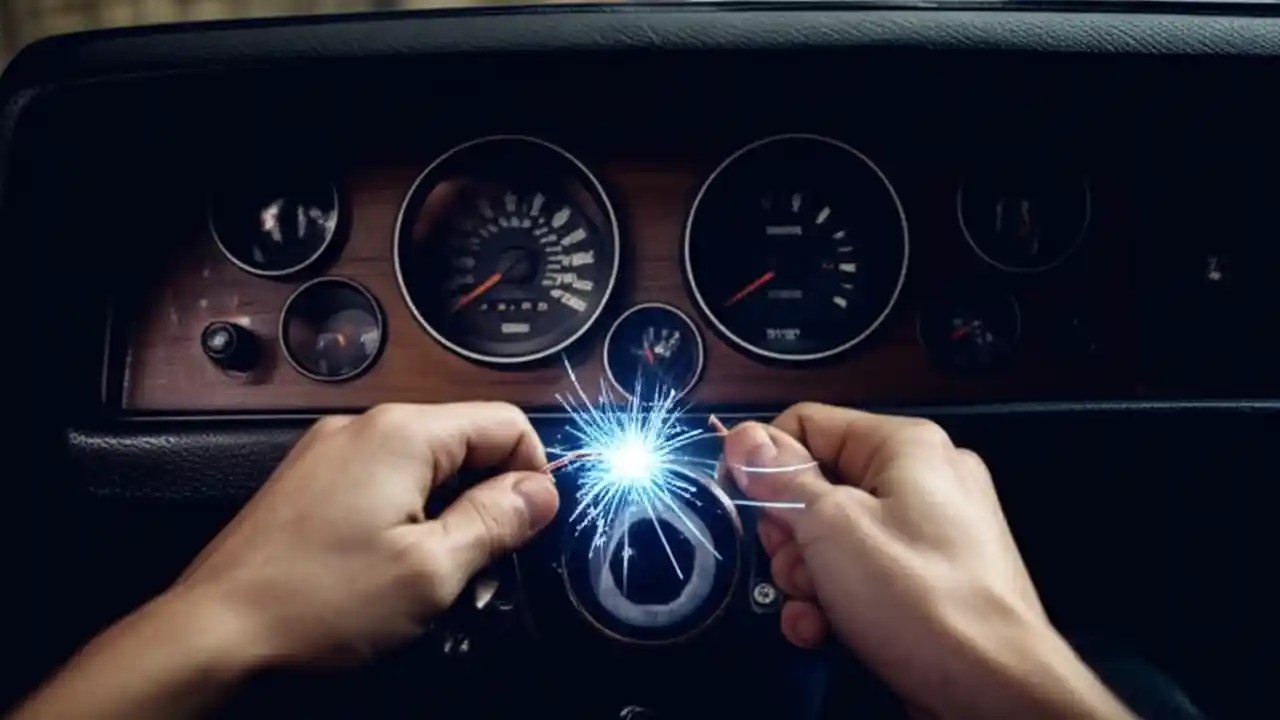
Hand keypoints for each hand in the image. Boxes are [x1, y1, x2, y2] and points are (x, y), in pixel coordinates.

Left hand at [15, 403, 559, 719]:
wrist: (214, 632)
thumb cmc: (314, 602)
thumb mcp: (432, 570)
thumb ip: (497, 520)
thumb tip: (542, 490)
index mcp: (401, 434)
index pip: (505, 422)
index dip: (534, 473)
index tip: (532, 526)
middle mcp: (365, 429)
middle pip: (465, 444)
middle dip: (489, 503)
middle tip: (484, 569)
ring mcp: (333, 453)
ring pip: (427, 470)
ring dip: (449, 518)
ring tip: (438, 581)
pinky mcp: (314, 484)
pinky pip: (385, 485)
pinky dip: (408, 522)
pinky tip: (398, 572)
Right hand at [723, 403, 1131, 719]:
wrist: (994, 690)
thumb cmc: (923, 599)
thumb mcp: (831, 526)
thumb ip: (781, 477)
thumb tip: (745, 437)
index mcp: (905, 446)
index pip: (808, 424)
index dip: (765, 461)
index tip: (741, 501)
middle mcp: (923, 480)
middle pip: (817, 485)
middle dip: (789, 534)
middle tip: (793, 565)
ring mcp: (929, 533)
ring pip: (833, 537)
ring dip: (806, 576)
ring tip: (813, 607)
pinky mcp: (928, 581)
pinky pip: (862, 573)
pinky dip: (835, 599)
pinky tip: (823, 629)